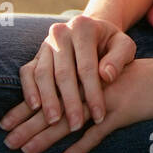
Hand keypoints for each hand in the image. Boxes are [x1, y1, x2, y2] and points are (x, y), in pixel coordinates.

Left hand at [0, 55, 152, 152]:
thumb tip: (60, 105)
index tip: (5, 123)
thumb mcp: (108, 80)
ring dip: (45, 138)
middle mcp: (91, 85)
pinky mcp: (121, 112)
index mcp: (84, 77)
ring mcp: (105, 98)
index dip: (25, 109)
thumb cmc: (138, 81)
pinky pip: (97, 133)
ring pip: (70, 120)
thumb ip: (86, 89)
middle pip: (54, 108)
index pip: (49, 92)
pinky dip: (80, 148)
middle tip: (6, 142)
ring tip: (25, 151)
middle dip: (28, 125)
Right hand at [1, 14, 135, 133]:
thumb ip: (119, 59)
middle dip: (70, 102)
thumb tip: (106, 76)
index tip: (99, 116)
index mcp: (84, 27)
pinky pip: (27, 72)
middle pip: (63, 72)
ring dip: (48, 99)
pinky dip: (29, 90)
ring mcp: (45, 44)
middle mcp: (61, 32)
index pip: (87, 66)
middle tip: (76, 125)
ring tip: (54, 121)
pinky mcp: (36, 55)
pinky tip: (35, 107)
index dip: (93, 93)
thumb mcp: (124, 46)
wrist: (94, 33)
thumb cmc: (111, 45)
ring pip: (42, 73)